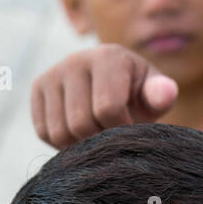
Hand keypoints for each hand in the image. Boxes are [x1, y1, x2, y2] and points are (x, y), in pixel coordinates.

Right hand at [31, 45, 177, 147]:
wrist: (112, 84)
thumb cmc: (138, 95)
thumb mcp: (154, 95)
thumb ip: (161, 95)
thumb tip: (165, 93)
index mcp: (108, 57)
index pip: (107, 108)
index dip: (120, 132)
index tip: (130, 135)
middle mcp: (74, 60)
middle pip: (80, 124)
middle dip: (98, 141)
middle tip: (112, 141)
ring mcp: (52, 74)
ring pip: (59, 132)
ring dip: (79, 146)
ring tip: (97, 138)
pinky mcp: (37, 89)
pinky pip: (43, 132)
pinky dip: (61, 143)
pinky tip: (79, 135)